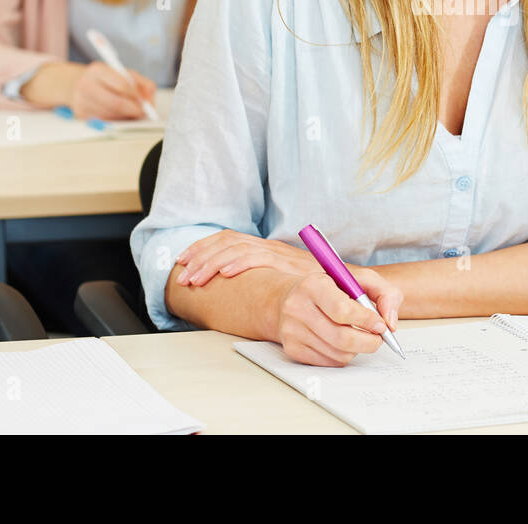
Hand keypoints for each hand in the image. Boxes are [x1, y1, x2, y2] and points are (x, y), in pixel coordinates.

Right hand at [22, 60, 155, 118]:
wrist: (76, 84)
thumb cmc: (105, 79)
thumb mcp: (123, 73)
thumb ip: (141, 83)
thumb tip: (150, 100)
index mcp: (98, 70)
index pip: (121, 84)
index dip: (136, 95)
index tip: (143, 101)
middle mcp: (85, 85)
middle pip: (115, 103)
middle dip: (132, 110)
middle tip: (141, 112)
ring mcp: (80, 101)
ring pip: (111, 115)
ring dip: (124, 116)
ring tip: (129, 111)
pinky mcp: (80, 114)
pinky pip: (104, 121)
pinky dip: (115, 120)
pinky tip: (116, 113)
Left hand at [176, 230, 317, 285]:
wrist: (345, 282)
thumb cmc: (312, 286)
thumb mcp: (280, 279)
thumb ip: (260, 279)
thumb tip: (229, 288)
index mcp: (263, 248)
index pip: (226, 239)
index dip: (202, 248)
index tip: (183, 261)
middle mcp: (268, 246)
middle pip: (226, 242)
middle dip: (199, 257)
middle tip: (182, 275)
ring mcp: (276, 253)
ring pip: (236, 249)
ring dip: (211, 263)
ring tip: (194, 278)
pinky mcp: (286, 262)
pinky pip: (258, 258)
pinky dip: (238, 263)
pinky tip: (224, 274)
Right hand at [276, 268, 403, 366]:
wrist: (290, 298)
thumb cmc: (330, 288)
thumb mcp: (359, 279)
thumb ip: (384, 293)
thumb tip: (390, 323)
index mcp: (313, 285)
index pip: (342, 310)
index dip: (367, 321)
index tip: (381, 325)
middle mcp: (297, 308)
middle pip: (342, 338)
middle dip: (369, 342)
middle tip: (378, 338)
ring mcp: (292, 331)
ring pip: (338, 353)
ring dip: (357, 349)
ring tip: (359, 336)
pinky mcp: (292, 349)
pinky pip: (329, 362)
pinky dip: (344, 356)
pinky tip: (343, 342)